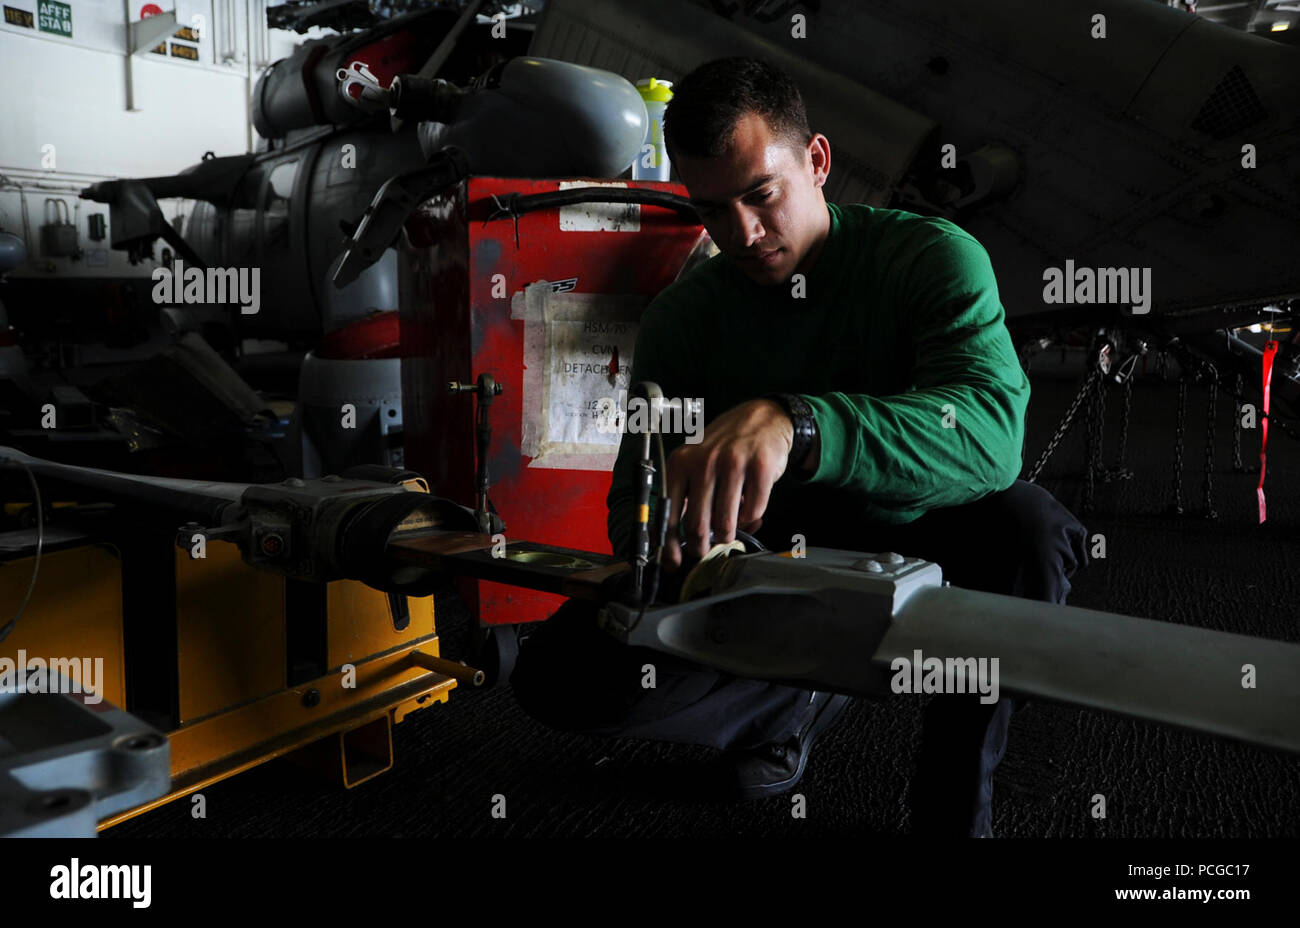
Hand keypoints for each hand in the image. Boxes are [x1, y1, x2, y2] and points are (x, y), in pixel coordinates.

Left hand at [663, 398, 791, 569]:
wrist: (763, 419)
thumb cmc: (725, 448)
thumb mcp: (696, 464)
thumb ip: (686, 497)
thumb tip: (674, 540)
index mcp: (681, 463)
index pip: (668, 511)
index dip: (669, 544)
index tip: (674, 563)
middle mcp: (704, 461)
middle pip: (696, 524)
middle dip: (701, 546)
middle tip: (707, 550)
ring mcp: (733, 463)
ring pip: (726, 523)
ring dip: (728, 534)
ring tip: (730, 529)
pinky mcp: (760, 467)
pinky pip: (753, 512)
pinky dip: (751, 519)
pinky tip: (749, 509)